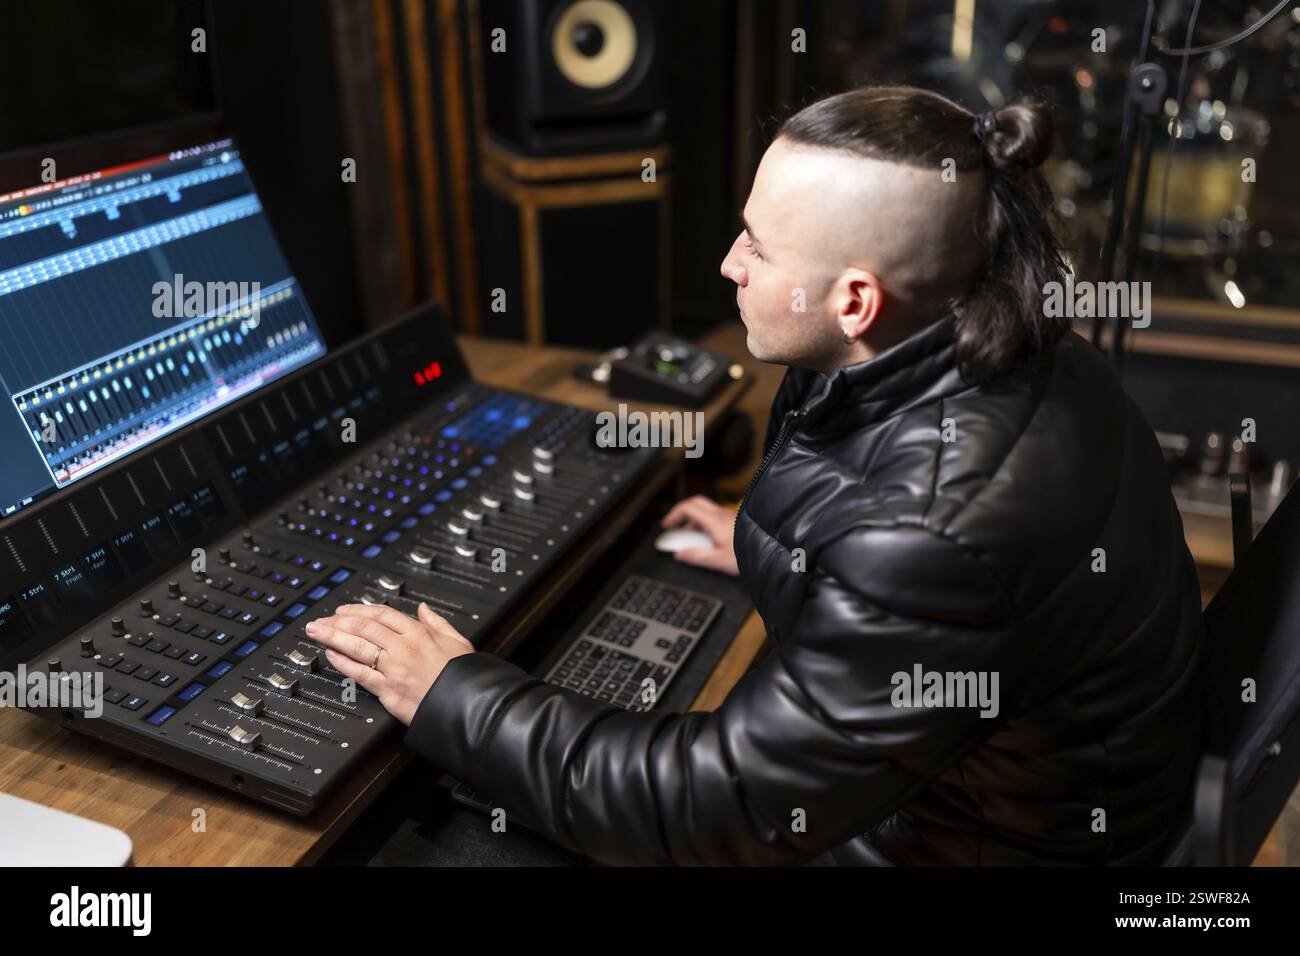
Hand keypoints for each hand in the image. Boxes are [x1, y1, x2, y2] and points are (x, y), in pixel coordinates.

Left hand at [304, 602, 474, 725]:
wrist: (467, 705)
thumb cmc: (464, 675)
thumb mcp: (458, 640)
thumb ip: (438, 622)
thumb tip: (425, 608)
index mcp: (420, 633)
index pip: (382, 614)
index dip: (359, 609)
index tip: (344, 610)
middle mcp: (403, 648)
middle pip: (363, 627)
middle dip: (338, 621)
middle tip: (321, 620)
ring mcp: (393, 668)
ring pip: (356, 646)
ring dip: (332, 637)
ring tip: (316, 632)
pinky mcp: (388, 690)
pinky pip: (359, 673)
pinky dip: (342, 663)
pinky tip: (330, 655)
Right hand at [661, 495, 740, 575]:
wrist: (770, 553)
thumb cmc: (748, 555)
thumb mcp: (717, 561)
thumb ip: (696, 557)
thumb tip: (680, 554)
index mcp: (713, 521)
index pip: (687, 508)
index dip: (673, 515)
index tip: (666, 525)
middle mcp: (721, 514)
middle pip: (695, 503)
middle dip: (681, 512)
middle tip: (675, 525)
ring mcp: (729, 516)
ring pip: (706, 509)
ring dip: (694, 518)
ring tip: (690, 535)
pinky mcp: (736, 521)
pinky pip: (715, 516)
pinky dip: (705, 522)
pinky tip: (708, 538)